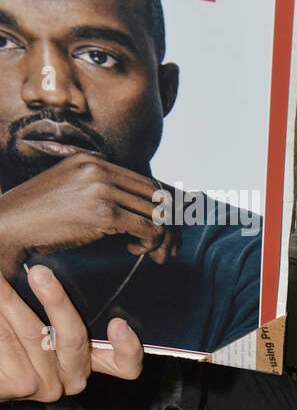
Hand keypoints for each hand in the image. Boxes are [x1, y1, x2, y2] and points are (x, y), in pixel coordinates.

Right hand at [0, 154, 176, 278]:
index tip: (162, 223)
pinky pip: (146, 228)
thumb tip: (136, 205)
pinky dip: (148, 242)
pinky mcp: (103, 213)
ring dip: (159, 236)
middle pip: (157, 195)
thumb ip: (100, 187)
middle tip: (165, 242)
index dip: (161, 205)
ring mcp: (102, 189)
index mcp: (94, 160)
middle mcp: (100, 170)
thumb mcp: (70, 186)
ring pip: (156, 212)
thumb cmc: (39, 213)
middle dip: (168, 221)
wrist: (10, 224)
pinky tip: (133, 249)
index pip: (145, 181)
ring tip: (147, 248)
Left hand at [0, 264, 141, 400]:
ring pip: (35, 334)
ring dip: (11, 300)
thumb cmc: (15, 335)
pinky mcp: (20, 385)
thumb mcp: (47, 322)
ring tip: (1, 278)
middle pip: (75, 338)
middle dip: (57, 301)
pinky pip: (8, 342)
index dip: (128, 347)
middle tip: (39, 273)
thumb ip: (62, 309)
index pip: (125, 365)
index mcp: (89, 359)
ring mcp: (48, 385)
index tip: (118, 323)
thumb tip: (58, 271)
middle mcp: (74, 375)